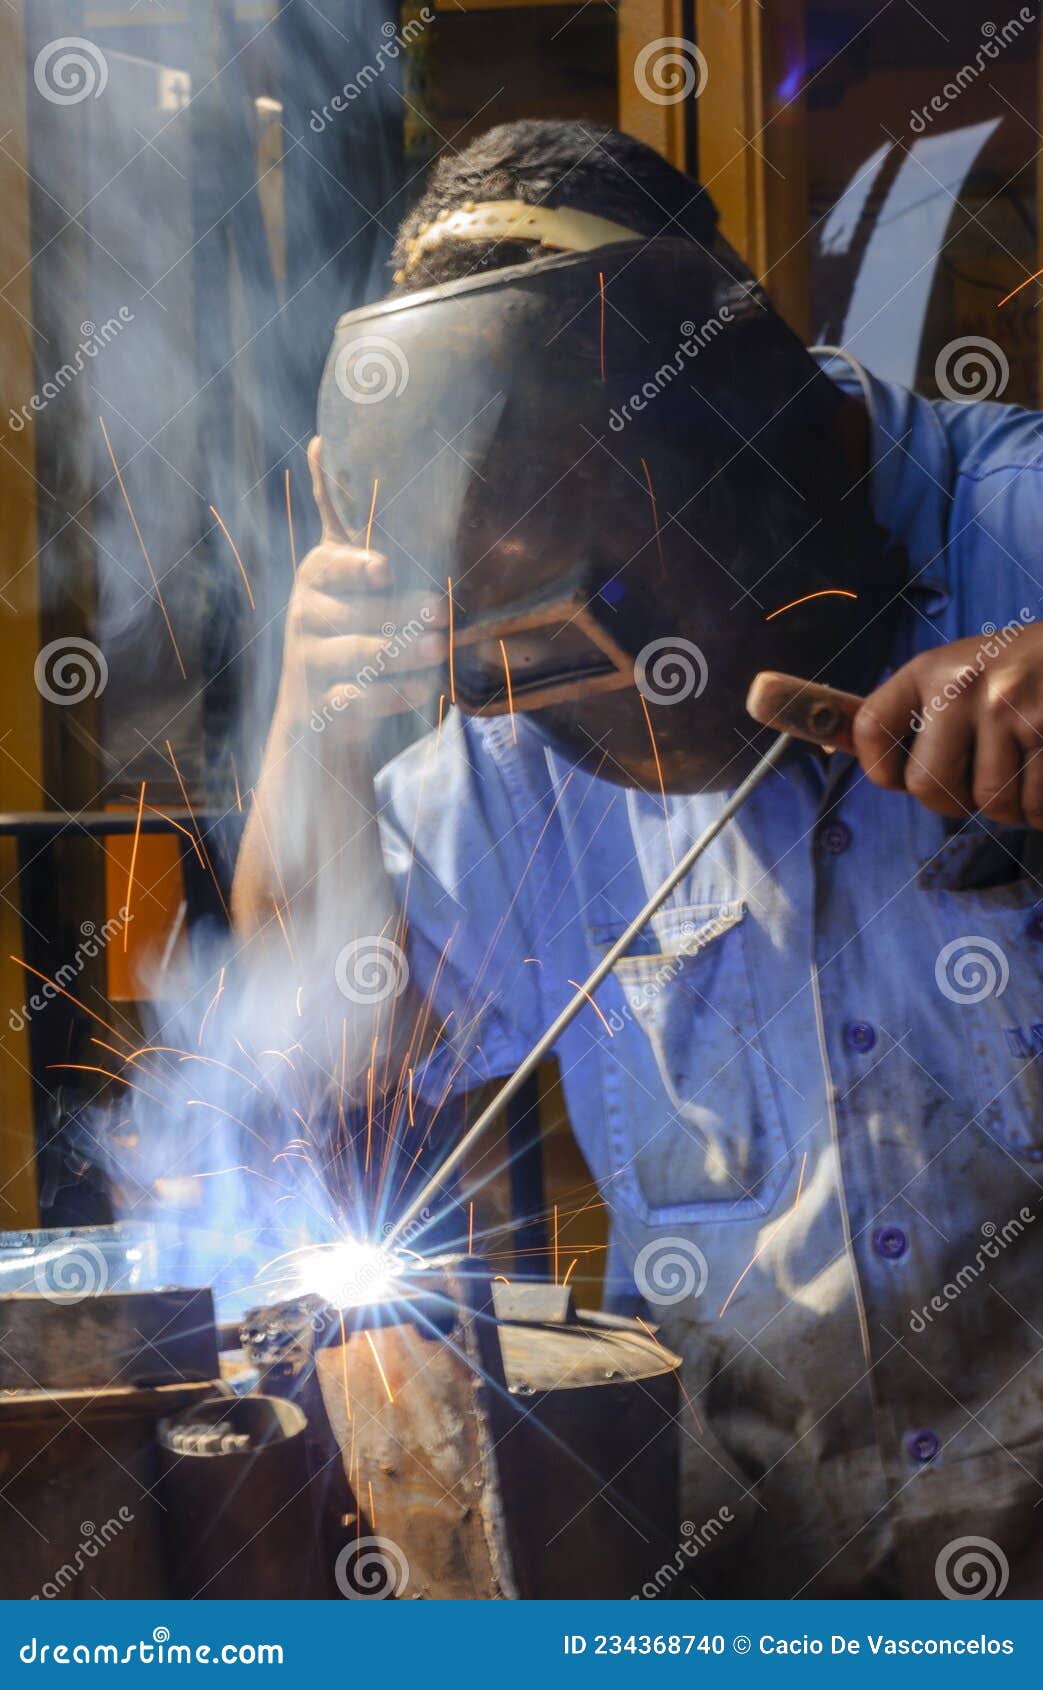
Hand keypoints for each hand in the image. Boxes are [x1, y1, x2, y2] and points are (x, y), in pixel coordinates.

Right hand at [275, 438, 448, 741]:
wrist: (314, 710)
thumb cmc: (340, 625)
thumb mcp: (336, 571)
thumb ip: (336, 516)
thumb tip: (321, 440)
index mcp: (316, 576)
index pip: (332, 566)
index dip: (356, 568)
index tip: (383, 569)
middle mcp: (306, 616)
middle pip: (355, 613)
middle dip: (399, 613)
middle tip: (441, 612)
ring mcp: (311, 663)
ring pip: (358, 655)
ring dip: (402, 653)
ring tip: (439, 649)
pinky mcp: (322, 706)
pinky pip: (358, 700)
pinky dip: (392, 695)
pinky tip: (424, 689)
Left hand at [853, 623, 1042, 826]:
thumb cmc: (1014, 672)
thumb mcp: (959, 671)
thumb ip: (919, 714)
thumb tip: (852, 753)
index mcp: (929, 670)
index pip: (871, 728)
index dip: (880, 768)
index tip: (902, 778)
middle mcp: (963, 686)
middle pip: (929, 785)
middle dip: (952, 801)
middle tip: (974, 787)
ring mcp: (1009, 708)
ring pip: (992, 802)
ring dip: (1008, 807)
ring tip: (1020, 778)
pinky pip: (1037, 804)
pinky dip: (1041, 809)